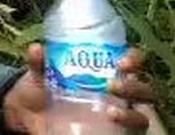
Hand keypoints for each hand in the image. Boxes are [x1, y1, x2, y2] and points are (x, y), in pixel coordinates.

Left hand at [2, 44, 156, 133]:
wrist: (31, 120)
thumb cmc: (42, 92)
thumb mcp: (38, 76)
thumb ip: (38, 63)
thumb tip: (36, 48)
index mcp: (105, 73)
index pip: (132, 62)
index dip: (135, 59)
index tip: (123, 60)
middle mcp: (118, 95)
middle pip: (144, 90)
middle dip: (134, 87)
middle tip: (113, 85)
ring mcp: (118, 117)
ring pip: (142, 116)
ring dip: (131, 115)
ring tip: (112, 112)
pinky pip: (131, 134)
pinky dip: (126, 128)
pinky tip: (111, 122)